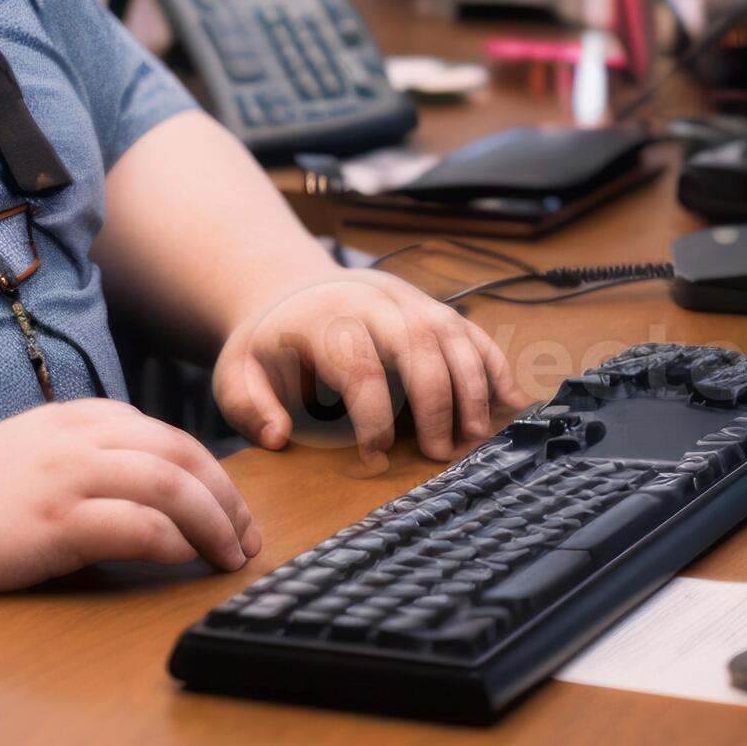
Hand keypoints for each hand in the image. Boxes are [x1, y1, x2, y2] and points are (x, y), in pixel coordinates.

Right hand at [0, 399, 261, 589]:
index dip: (211, 472)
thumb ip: (82, 460)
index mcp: (74, 418)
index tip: (233, 509)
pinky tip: (186, 560)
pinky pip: (134, 525)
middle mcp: (75, 437)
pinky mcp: (52, 522)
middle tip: (247, 537)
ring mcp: (64, 476)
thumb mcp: (30, 457)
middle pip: (179, 452)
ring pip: (168, 483)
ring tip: (230, 555)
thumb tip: (147, 496)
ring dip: (212, 521)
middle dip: (226, 496)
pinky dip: (171, 541)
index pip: (165, 433)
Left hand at [212, 272, 527, 462]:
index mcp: (322, 317)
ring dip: (472, 386)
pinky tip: (509, 403)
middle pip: (417, 342)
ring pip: (452, 333)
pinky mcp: (431, 306)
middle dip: (437, 400)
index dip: (372, 414)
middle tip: (442, 453)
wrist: (287, 289)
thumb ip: (247, 406)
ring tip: (475, 438)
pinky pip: (472, 330)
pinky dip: (494, 365)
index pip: (358, 363)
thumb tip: (277, 435)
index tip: (374, 456)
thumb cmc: (269, 344)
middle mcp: (371, 300)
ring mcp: (407, 299)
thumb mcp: (237, 371)